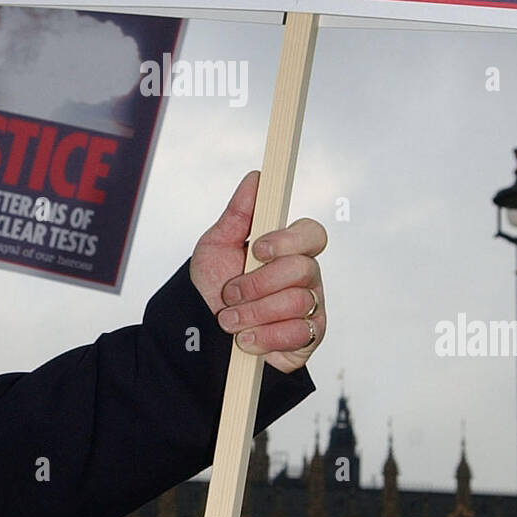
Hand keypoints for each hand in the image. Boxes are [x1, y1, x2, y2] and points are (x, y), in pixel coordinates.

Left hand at [190, 170, 326, 373]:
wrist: (204, 333)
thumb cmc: (214, 285)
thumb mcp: (216, 246)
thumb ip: (238, 213)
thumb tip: (256, 178)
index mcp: (288, 249)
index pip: (312, 233)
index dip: (288, 240)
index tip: (257, 250)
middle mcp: (306, 276)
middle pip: (302, 269)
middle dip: (258, 284)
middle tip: (231, 294)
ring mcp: (311, 307)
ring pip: (297, 303)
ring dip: (253, 313)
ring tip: (230, 320)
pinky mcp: (309, 338)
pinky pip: (298, 334)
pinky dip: (264, 338)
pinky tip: (247, 339)